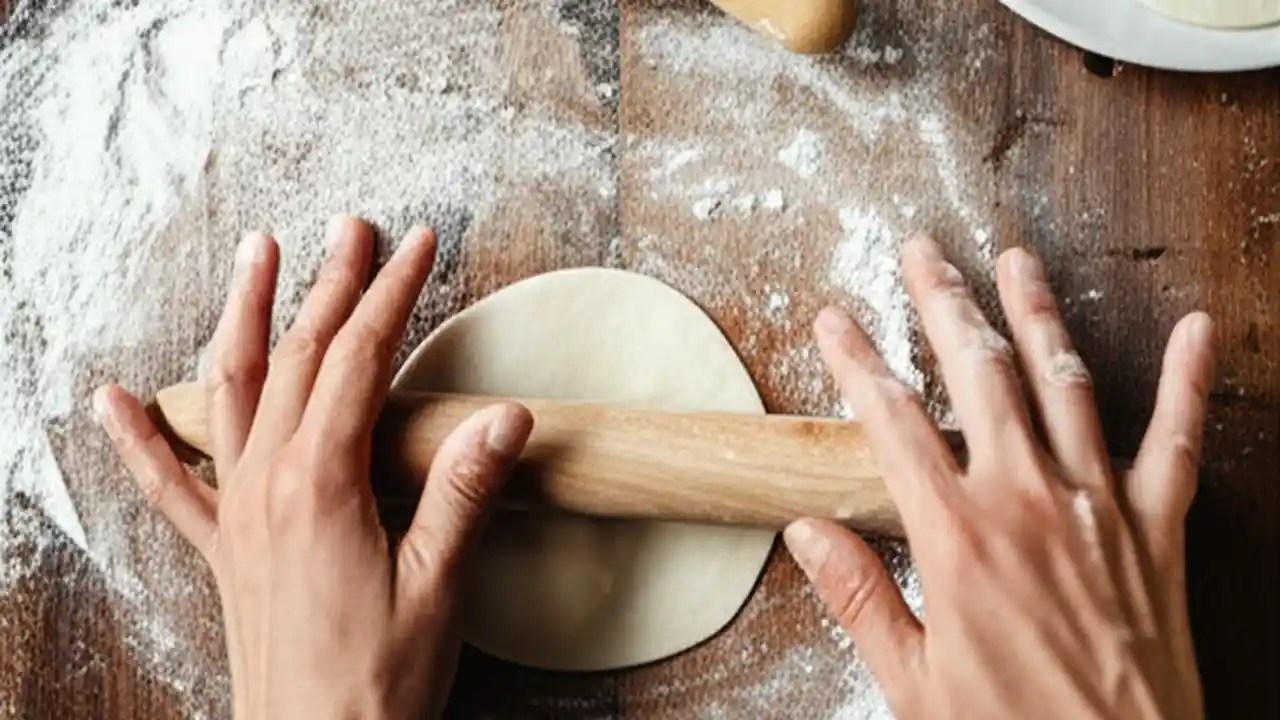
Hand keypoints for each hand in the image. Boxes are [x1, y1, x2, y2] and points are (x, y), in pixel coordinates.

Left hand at [94, 217, 532, 719]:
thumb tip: (506, 417)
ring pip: (228, 391)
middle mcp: (265, 486)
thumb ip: (464, 493)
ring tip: (255, 255)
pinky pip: (169, 484)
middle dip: (329, 285)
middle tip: (353, 227)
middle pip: (296, 357)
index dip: (392, 296)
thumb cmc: (378, 683)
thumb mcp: (438, 586)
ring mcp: (235, 516)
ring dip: (242, 317)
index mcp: (320, 485)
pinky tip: (110, 401)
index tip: (420, 245)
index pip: (359, 361)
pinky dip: (139, 438)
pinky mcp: (223, 551)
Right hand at [787, 237, 1211, 718]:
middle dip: (943, 304)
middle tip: (922, 251)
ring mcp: (1099, 508)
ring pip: (1064, 384)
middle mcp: (1028, 502)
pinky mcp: (1158, 531)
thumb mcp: (912, 682)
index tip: (835, 318)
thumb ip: (861, 597)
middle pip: (977, 376)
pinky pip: (1177, 442)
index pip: (892, 424)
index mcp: (958, 538)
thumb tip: (806, 532)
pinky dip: (1189, 381)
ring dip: (1037, 314)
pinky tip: (1195, 329)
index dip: (856, 362)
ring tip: (1016, 261)